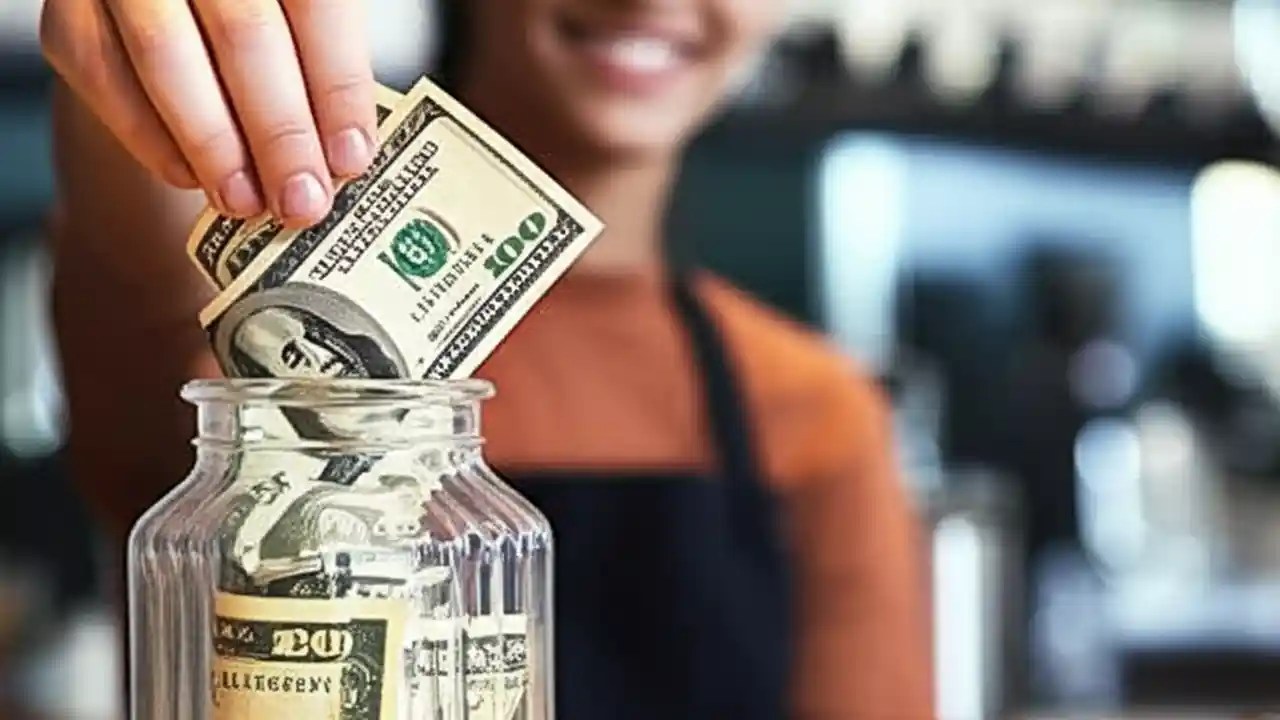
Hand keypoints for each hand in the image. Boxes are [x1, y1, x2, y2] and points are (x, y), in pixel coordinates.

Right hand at [41, 0, 376, 227]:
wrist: (174, 2)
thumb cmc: (257, 13)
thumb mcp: (300, 19)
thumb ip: (323, 65)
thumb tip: (343, 155)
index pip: (317, 6)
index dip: (337, 87)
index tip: (350, 159)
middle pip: (246, 35)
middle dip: (279, 133)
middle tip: (302, 202)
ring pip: (167, 57)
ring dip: (215, 146)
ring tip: (248, 202)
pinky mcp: (70, 9)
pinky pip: (105, 75)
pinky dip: (151, 137)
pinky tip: (191, 176)